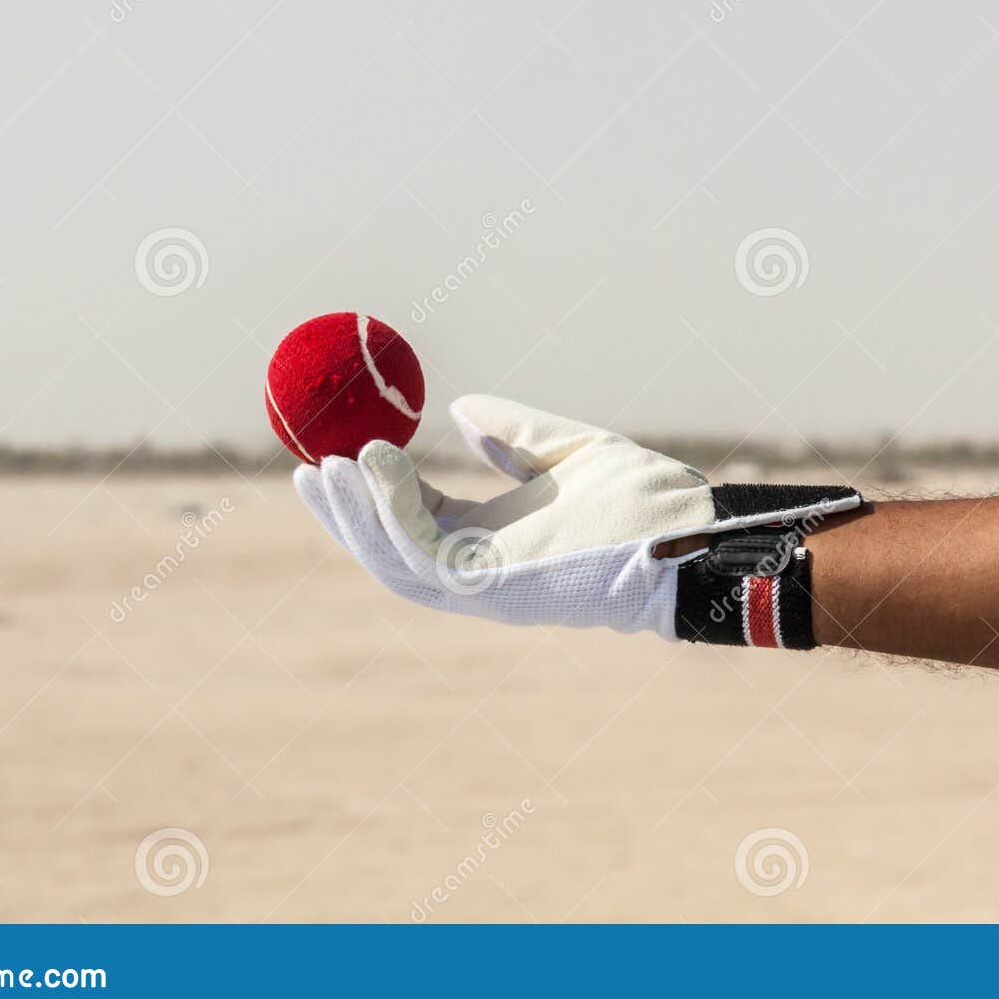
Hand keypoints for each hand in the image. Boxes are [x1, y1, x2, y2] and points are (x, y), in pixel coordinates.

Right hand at [294, 395, 860, 644]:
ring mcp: (488, 584)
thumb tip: (459, 410)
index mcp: (495, 540)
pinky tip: (376, 463)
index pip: (415, 521)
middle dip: (342, 516)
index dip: (374, 492)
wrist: (693, 531)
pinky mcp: (497, 587)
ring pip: (394, 559)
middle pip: (389, 549)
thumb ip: (511, 433)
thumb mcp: (566, 449)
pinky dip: (391, 510)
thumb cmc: (647, 498)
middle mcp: (483, 568)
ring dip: (353, 517)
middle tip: (305, 469)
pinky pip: (423, 550)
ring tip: (326, 465)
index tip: (344, 449)